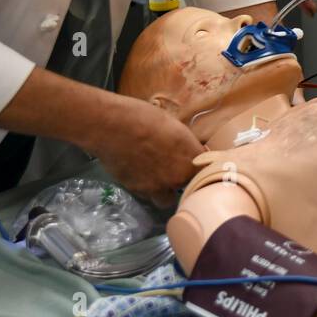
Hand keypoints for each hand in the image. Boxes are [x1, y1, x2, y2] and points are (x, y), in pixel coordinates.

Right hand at [87, 98, 204, 208]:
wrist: (110, 126)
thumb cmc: (144, 117)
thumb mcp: (174, 126)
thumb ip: (186, 144)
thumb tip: (193, 151)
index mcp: (190, 156)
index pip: (206, 170)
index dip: (201, 167)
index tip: (196, 164)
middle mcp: (177, 176)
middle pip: (189, 187)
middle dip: (184, 180)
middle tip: (175, 169)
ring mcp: (158, 186)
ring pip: (168, 198)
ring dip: (166, 191)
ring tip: (159, 178)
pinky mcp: (138, 191)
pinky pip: (148, 195)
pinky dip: (147, 189)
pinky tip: (141, 175)